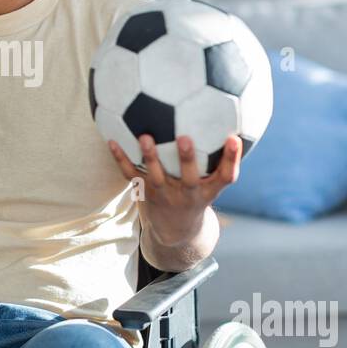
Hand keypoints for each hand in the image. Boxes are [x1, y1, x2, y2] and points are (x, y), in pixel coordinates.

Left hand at [107, 133, 241, 246]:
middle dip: (187, 159)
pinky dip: (120, 158)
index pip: (227, 176)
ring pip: (157, 176)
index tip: (234, 138)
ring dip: (151, 157)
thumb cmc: (198, 195)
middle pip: (189, 178)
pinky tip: (112, 140)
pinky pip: (131, 174)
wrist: (176, 231)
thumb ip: (223, 157)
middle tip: (184, 138)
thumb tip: (230, 117)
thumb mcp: (215, 182)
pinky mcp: (145, 192)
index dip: (232, 159)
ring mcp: (165, 194)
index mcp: (209, 190)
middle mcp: (188, 194)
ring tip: (145, 136)